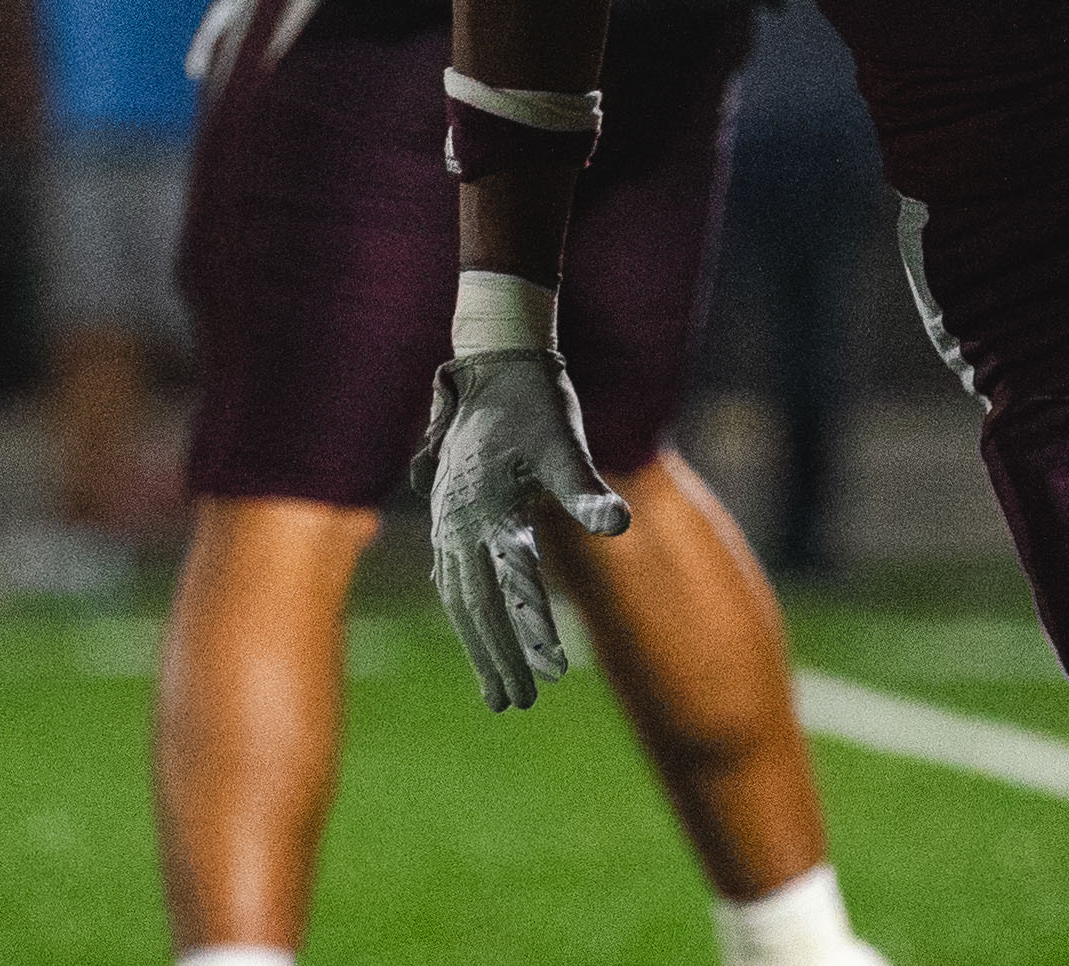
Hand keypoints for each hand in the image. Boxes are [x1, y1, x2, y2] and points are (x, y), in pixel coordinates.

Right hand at [416, 348, 628, 710]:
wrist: (496, 362)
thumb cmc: (537, 402)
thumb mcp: (565, 442)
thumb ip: (586, 489)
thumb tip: (619, 524)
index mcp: (487, 507)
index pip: (512, 582)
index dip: (531, 629)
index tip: (552, 673)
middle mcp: (460, 520)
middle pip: (477, 603)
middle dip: (498, 655)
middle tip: (518, 704)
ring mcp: (449, 521)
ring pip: (460, 597)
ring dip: (479, 645)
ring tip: (498, 694)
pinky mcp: (449, 516)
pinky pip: (453, 578)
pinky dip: (466, 614)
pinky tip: (477, 637)